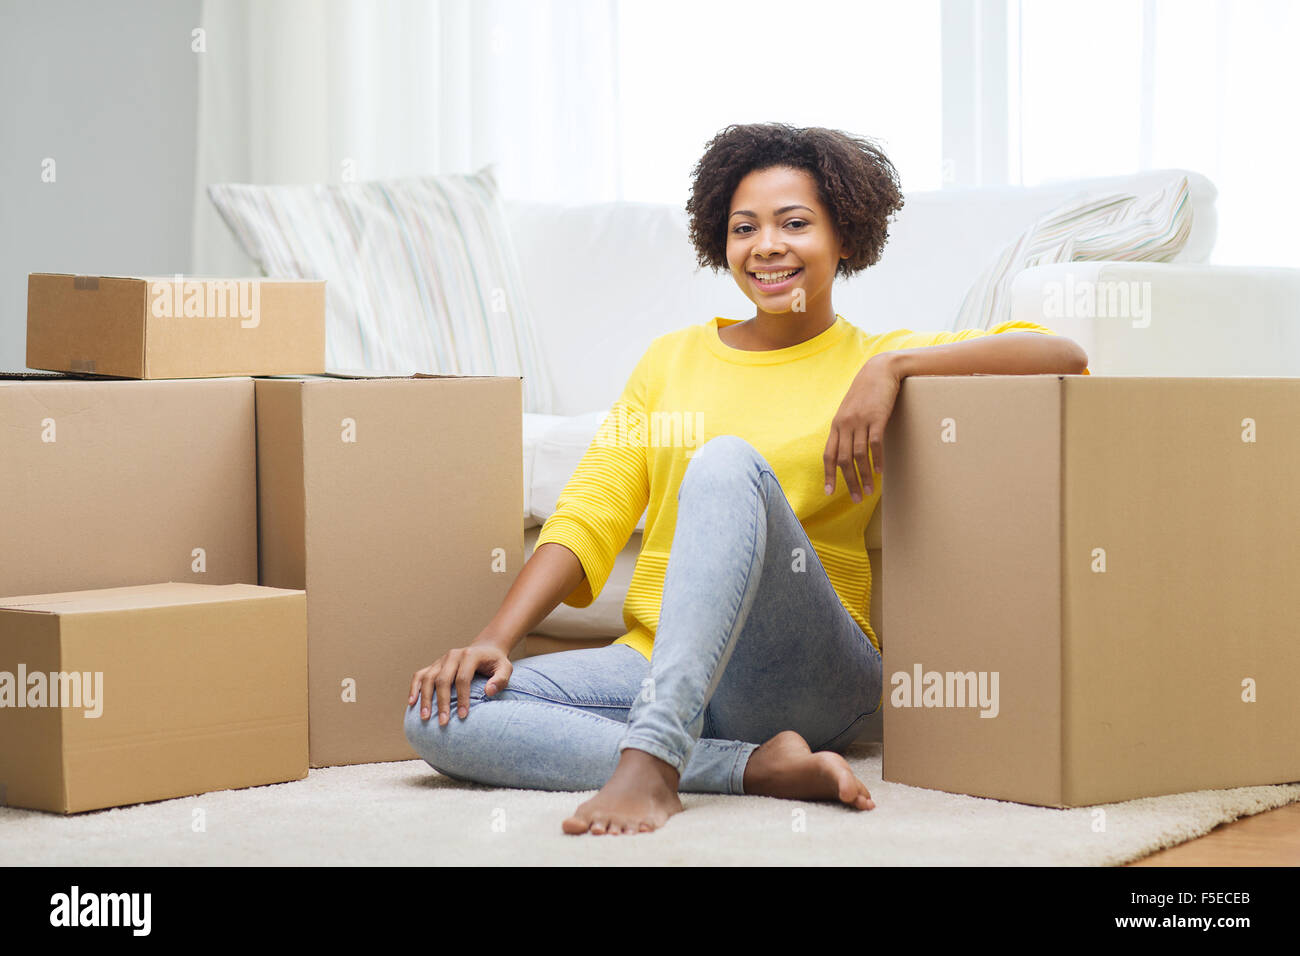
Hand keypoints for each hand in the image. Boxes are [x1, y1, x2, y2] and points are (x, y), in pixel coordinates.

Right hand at [408, 643, 513, 725]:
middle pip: (443, 680)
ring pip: (428, 678)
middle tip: (443, 722)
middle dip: (442, 702)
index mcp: (470, 655)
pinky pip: (420, 675)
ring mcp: (441, 660)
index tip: (463, 716)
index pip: (463, 678)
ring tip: (425, 717)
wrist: (485, 649)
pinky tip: (412, 703)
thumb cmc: (495, 663)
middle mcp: (453, 656)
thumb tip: (489, 692)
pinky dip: (414, 688)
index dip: (462, 698)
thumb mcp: (505, 668)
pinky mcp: (434, 665)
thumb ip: (500, 679)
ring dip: (425, 698)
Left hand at [824, 354, 900, 501]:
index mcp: (837, 425)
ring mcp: (860, 421)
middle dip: (849, 482)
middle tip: (856, 499)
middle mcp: (845, 424)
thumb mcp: (851, 410)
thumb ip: (847, 428)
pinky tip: (878, 472)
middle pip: (842, 460)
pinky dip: (876, 460)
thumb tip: (845, 449)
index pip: (829, 455)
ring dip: (863, 476)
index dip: (828, 475)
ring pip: (858, 455)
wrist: (880, 370)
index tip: (830, 493)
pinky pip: (874, 443)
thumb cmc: (866, 392)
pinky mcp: (876, 417)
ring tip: (870, 492)